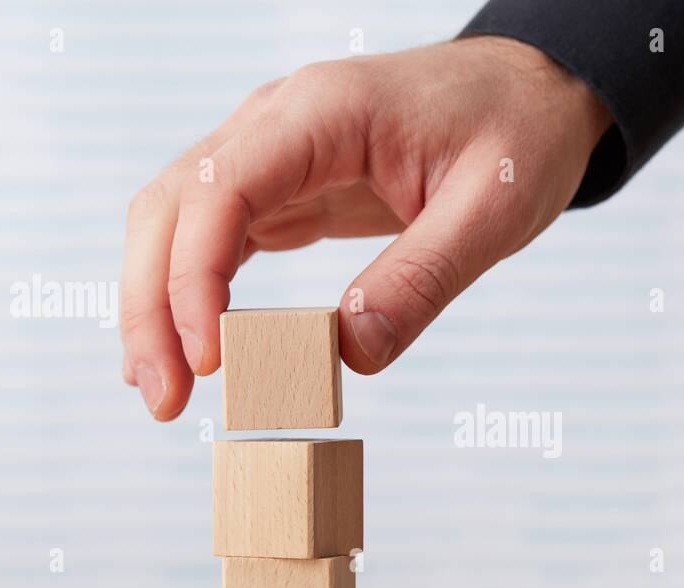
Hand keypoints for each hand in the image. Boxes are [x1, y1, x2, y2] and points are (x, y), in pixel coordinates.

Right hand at [120, 36, 611, 419]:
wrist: (531, 94)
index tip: (209, 359)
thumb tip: (349, 355)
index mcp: (325, 112)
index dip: (195, 277)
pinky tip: (192, 349)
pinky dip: (191, 292)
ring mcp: (273, 152)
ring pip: (176, 222)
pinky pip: (214, 235)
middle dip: (152, 305)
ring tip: (163, 391)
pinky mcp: (284, 185)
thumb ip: (421, 279)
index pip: (221, 188)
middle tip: (163, 398)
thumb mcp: (492, 211)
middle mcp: (278, 122)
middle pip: (172, 207)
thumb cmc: (517, 135)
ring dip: (157, 305)